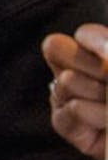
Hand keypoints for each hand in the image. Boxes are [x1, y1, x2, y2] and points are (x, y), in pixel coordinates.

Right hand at [43, 23, 107, 159]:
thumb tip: (101, 44)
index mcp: (102, 55)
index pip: (84, 34)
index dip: (93, 40)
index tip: (107, 54)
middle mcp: (83, 72)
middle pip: (57, 49)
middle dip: (90, 65)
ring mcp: (71, 97)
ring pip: (65, 81)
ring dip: (98, 94)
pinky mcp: (68, 125)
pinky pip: (69, 111)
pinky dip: (92, 115)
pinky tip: (107, 123)